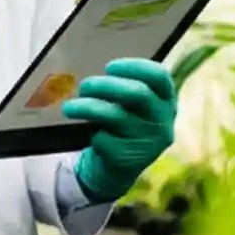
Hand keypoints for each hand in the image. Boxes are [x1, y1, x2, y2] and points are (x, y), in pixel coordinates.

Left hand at [61, 58, 176, 202]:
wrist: (122, 167)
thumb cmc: (126, 123)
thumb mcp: (135, 105)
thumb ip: (124, 86)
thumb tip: (95, 78)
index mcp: (165, 101)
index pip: (159, 76)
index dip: (134, 67)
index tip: (110, 67)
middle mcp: (161, 121)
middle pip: (138, 94)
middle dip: (107, 85)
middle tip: (85, 85)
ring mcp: (147, 142)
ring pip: (116, 116)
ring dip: (88, 107)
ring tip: (69, 107)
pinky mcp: (127, 159)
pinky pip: (104, 139)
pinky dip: (93, 134)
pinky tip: (90, 134)